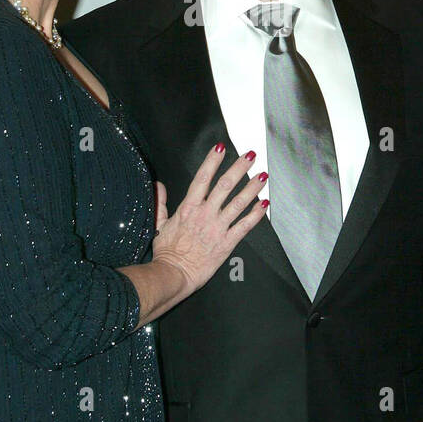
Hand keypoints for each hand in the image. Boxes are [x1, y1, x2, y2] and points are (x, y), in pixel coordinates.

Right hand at [151, 145, 267, 295]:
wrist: (174, 274)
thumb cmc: (166, 251)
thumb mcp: (160, 223)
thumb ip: (160, 202)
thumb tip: (158, 185)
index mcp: (189, 207)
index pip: (203, 178)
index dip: (213, 161)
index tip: (221, 147)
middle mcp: (205, 214)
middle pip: (225, 185)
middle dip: (239, 168)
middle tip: (250, 155)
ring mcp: (218, 228)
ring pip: (238, 203)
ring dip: (252, 188)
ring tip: (262, 176)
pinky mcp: (227, 242)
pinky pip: (245, 225)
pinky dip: (256, 214)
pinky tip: (264, 204)